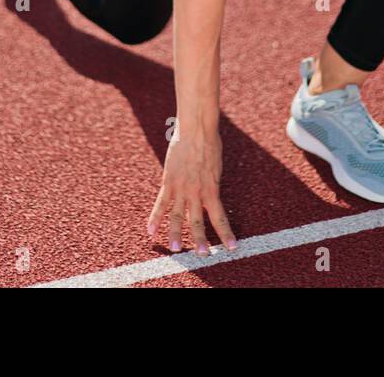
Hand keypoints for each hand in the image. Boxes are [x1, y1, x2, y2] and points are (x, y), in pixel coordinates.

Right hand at [147, 125, 237, 254]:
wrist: (196, 128)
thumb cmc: (209, 144)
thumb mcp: (216, 167)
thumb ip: (211, 183)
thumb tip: (210, 193)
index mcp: (212, 189)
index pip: (219, 217)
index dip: (226, 233)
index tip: (232, 247)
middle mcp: (196, 192)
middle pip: (198, 221)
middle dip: (200, 240)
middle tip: (202, 255)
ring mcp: (181, 187)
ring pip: (177, 216)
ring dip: (176, 234)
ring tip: (175, 249)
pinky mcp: (169, 181)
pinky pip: (161, 203)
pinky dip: (155, 218)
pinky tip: (151, 231)